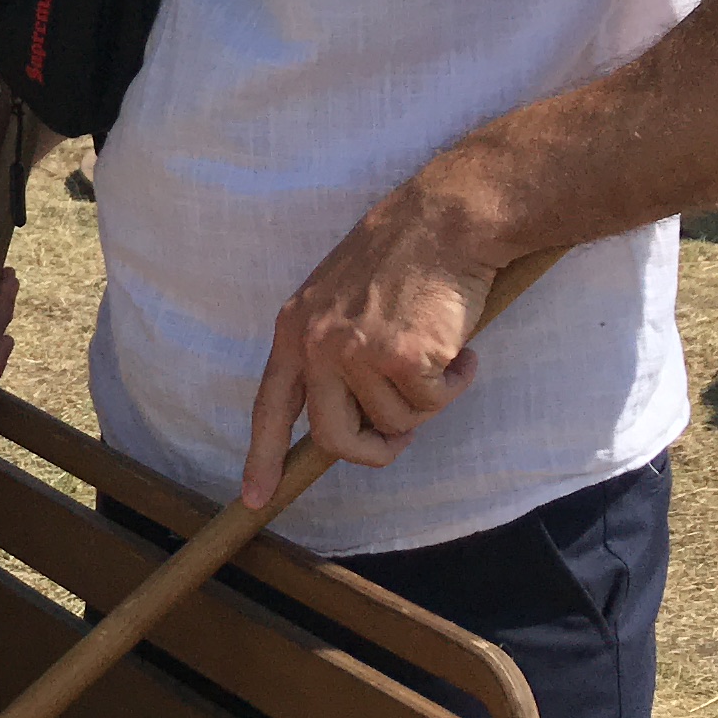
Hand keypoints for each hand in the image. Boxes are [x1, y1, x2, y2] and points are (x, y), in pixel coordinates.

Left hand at [239, 200, 502, 507]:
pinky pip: (433, 403)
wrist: (445, 219)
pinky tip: (460, 348)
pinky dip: (455, 382)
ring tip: (438, 353)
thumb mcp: (339, 300)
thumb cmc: (401, 258)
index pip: (270, 408)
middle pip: (335, 439)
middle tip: (403, 436)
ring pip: (396, 423)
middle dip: (375, 450)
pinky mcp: (403, 358)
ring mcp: (358, 353)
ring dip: (426, 399)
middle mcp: (318, 346)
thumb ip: (331, 354)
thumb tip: (348, 418)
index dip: (262, 458)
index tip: (257, 498)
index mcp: (294, 331)